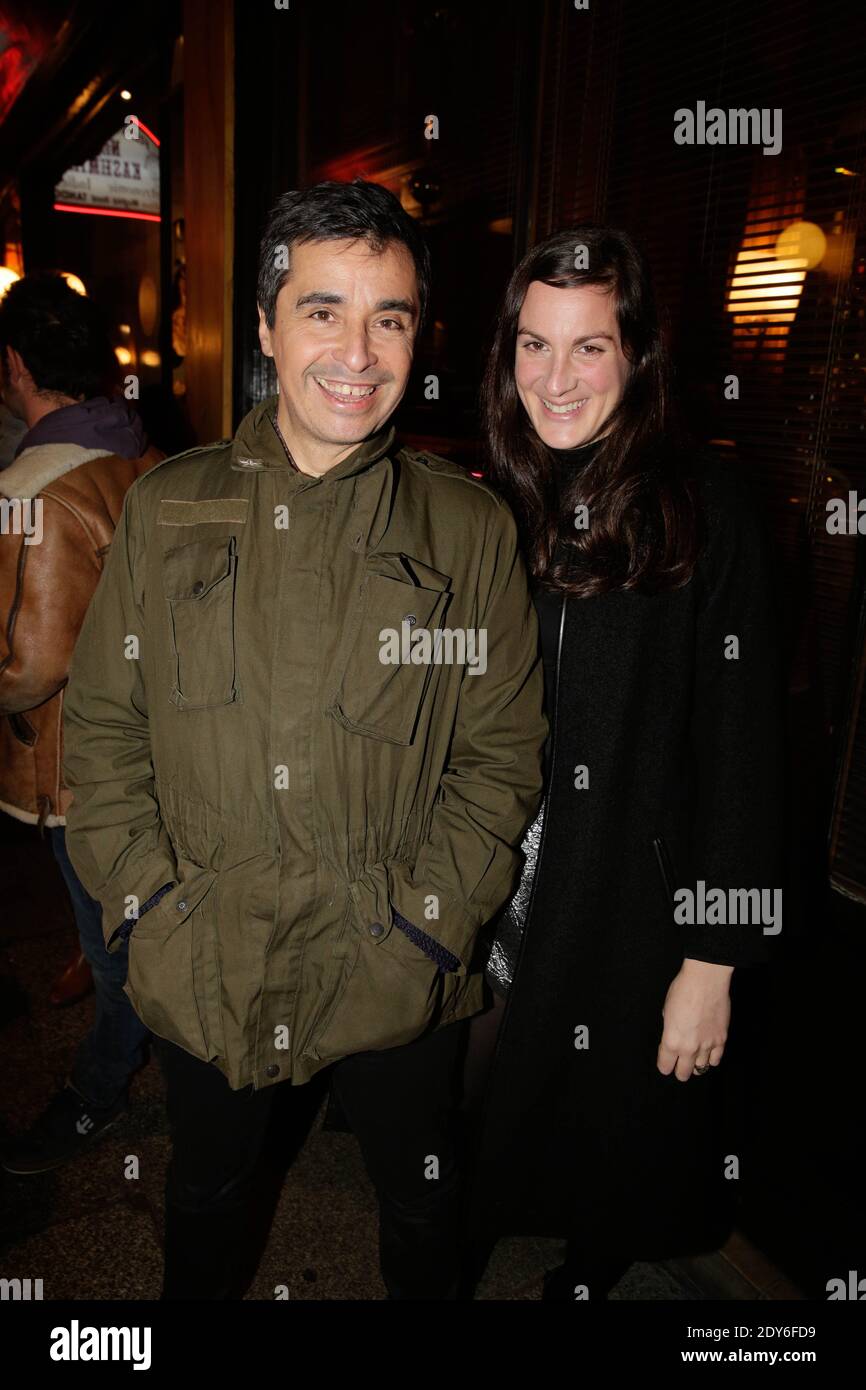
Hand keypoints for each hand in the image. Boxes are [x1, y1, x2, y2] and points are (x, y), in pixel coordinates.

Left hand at [656, 959, 731, 1081]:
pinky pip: (716, 1060)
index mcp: (671, 1041)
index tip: (665, 1061)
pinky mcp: (721, 1040)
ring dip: (696, 1065)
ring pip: (701, 1069)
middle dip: (679, 1071)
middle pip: (683, 1074)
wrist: (705, 981)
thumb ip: (670, 1029)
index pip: (665, 1066)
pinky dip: (711, 1059)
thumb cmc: (682, 991)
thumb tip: (674, 1036)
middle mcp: (689, 1048)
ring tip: (694, 1058)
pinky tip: (708, 1052)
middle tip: (679, 1065)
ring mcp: (707, 1046)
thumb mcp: (666, 1011)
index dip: (664, 1064)